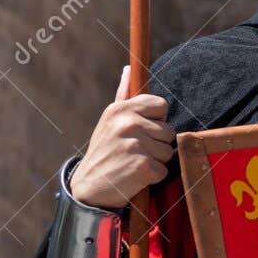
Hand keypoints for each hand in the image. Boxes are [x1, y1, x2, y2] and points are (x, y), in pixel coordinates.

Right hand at [69, 65, 173, 208]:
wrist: (88, 189)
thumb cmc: (105, 151)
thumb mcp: (110, 120)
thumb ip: (124, 94)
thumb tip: (130, 68)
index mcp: (121, 109)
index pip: (161, 105)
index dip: (156, 120)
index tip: (142, 130)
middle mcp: (127, 123)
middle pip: (168, 131)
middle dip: (156, 144)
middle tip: (133, 151)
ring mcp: (135, 144)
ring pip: (167, 152)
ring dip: (154, 161)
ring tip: (132, 162)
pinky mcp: (141, 166)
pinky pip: (163, 170)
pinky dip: (152, 177)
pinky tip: (133, 176)